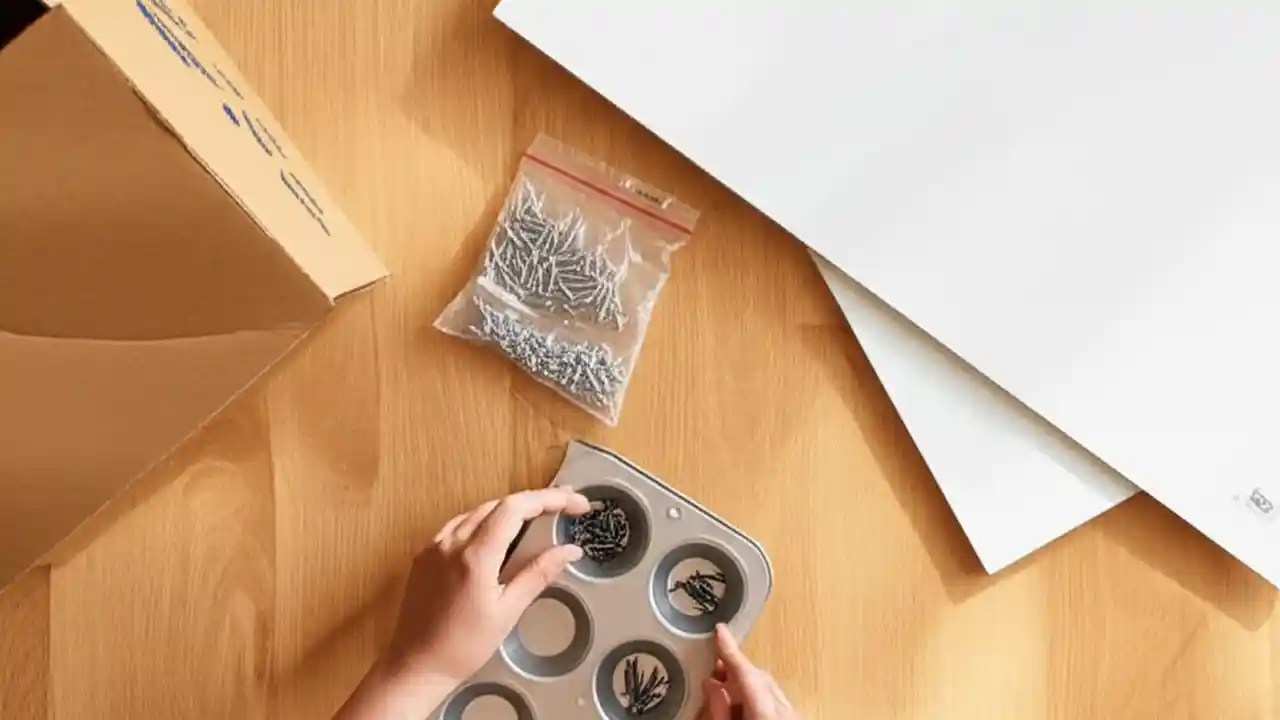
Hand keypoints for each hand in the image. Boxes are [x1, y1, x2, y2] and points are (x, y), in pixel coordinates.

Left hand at [336, 487, 588, 719]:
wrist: (416, 666)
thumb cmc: (463, 647)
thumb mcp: (507, 611)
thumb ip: (538, 574)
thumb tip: (570, 550)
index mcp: (475, 555)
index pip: (517, 508)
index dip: (550, 499)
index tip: (576, 504)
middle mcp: (452, 542)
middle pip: (499, 504)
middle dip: (535, 501)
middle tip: (565, 507)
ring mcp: (435, 546)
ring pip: (478, 511)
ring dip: (510, 509)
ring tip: (539, 516)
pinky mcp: (425, 555)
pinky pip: (459, 524)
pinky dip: (485, 521)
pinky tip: (498, 534)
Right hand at [703, 624, 798, 719]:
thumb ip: (719, 710)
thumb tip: (712, 684)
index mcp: (766, 714)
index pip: (747, 673)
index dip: (731, 650)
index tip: (720, 629)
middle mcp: (785, 711)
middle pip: (759, 677)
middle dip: (736, 669)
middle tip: (713, 665)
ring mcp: (794, 715)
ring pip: (768, 686)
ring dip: (746, 683)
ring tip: (723, 687)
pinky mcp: (794, 717)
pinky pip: (776, 699)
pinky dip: (758, 696)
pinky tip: (742, 705)